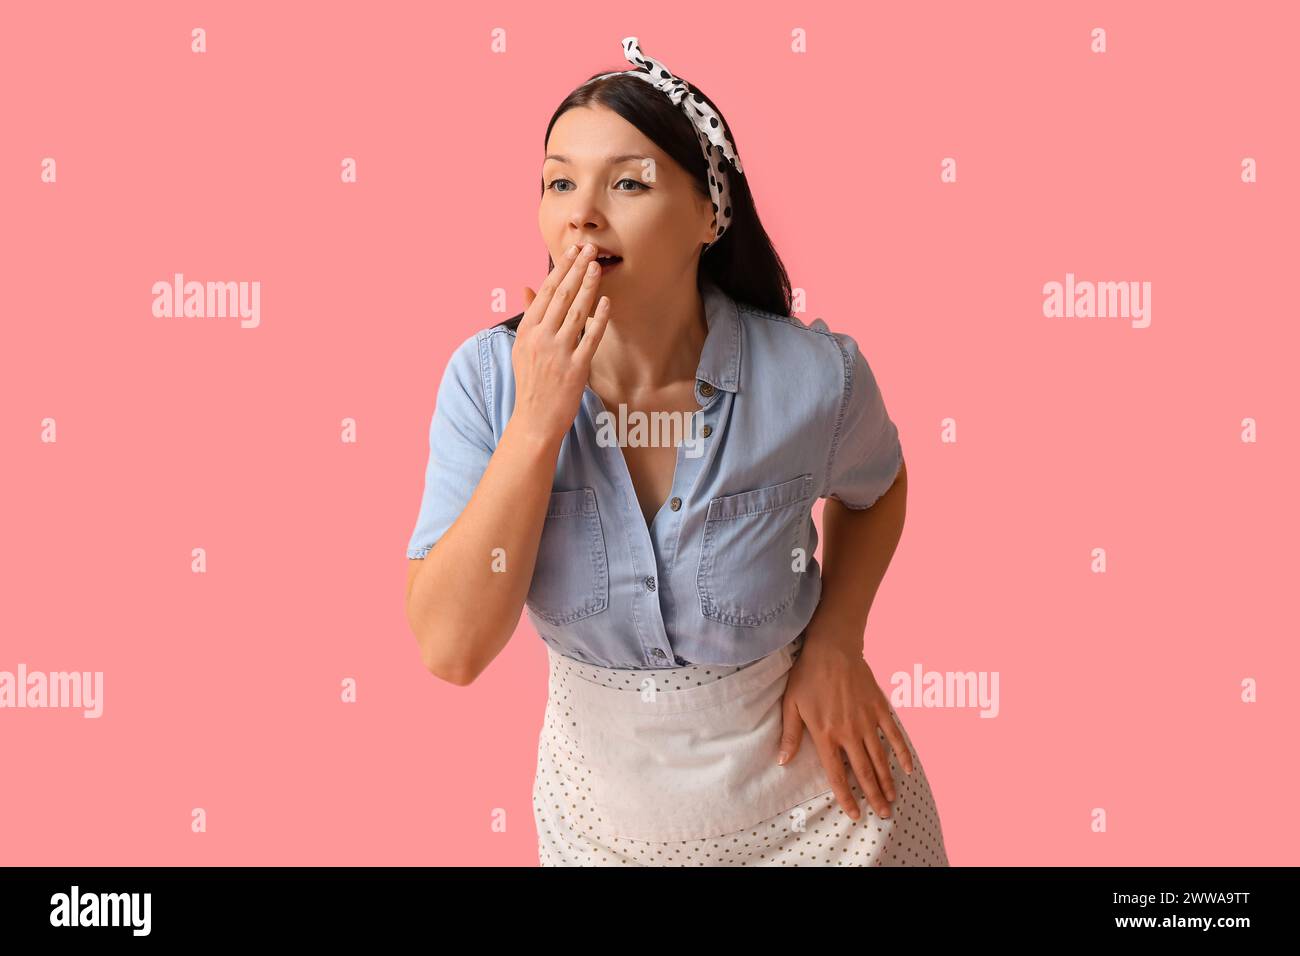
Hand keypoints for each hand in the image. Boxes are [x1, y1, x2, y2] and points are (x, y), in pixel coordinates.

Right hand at [510, 243, 610, 444]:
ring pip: (576, 312)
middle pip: (561, 296)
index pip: (544, 292)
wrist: (534, 419)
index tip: (572, 251)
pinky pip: (590, 338)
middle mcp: (541, 339)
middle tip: (590, 249)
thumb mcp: (522, 347)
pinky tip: (607, 302)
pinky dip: (600, 319)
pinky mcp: (576, 368)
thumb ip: (528, 316)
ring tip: (598, 266)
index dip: (560, 269)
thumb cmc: (531, 382)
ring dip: (588, 287)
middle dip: (576, 269)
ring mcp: (558, 353)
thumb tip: (526, 287)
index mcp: (527, 331)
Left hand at [776, 633, 915, 820]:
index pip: (837, 774)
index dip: (846, 797)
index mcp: (825, 734)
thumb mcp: (791, 704)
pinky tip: (908, 770)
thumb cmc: (807, 676)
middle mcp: (849, 732)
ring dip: (887, 781)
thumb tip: (783, 761)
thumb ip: (789, 735)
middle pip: (864, 772)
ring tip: (892, 800)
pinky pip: (894, 735)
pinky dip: (902, 753)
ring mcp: (867, 721)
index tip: (854, 814)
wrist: (832, 648)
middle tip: (882, 815)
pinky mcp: (880, 708)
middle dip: (873, 796)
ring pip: (880, 758)